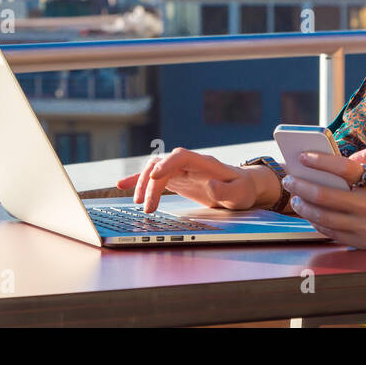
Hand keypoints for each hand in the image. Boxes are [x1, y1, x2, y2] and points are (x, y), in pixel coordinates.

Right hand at [115, 147, 267, 212]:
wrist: (242, 186)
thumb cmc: (242, 189)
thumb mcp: (240, 194)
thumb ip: (226, 191)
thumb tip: (210, 186)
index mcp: (204, 163)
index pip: (180, 157)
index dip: (166, 164)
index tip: (155, 177)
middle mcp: (189, 163)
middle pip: (162, 165)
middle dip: (151, 184)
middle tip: (148, 208)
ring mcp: (181, 170)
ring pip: (155, 170)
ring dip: (144, 184)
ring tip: (140, 204)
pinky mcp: (176, 179)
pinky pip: (154, 177)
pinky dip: (138, 180)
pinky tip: (123, 185)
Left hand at [282, 144, 365, 249]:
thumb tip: (350, 157)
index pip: (343, 169)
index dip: (319, 161)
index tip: (302, 157)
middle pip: (326, 195)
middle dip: (302, 185)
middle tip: (289, 179)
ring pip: (325, 217)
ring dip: (305, 207)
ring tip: (295, 197)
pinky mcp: (365, 242)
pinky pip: (333, 233)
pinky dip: (317, 223)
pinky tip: (310, 214)